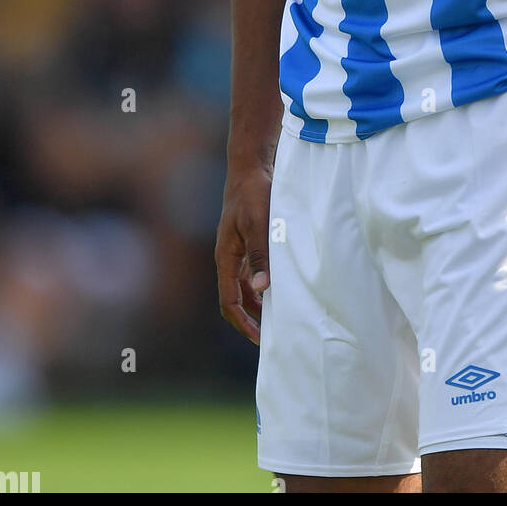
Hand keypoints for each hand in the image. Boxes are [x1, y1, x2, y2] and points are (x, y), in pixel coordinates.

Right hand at [215, 165, 272, 342]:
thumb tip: (263, 289)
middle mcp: (228, 258)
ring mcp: (237, 250)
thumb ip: (260, 255)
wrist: (251, 167)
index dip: (243, 323)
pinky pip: (252, 272)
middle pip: (235, 299)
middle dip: (251, 319)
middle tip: (273, 335)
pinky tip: (279, 288)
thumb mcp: (259, 223)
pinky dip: (263, 285)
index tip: (260, 338)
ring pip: (244, 287)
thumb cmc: (254, 193)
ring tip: (280, 316)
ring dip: (258, 303)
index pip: (229, 301)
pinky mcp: (247, 242)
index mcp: (226, 257)